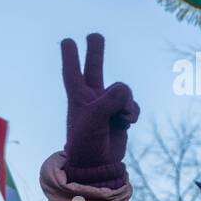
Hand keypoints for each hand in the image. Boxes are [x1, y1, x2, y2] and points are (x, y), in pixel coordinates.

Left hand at [60, 34, 139, 188]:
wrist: (98, 166)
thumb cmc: (87, 143)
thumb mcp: (94, 119)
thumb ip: (109, 100)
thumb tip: (125, 92)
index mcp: (78, 97)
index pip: (72, 72)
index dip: (70, 56)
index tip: (67, 41)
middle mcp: (92, 98)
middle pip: (94, 68)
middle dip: (95, 52)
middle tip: (94, 35)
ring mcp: (107, 106)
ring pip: (123, 90)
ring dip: (127, 102)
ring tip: (121, 118)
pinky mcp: (121, 115)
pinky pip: (133, 105)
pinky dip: (133, 112)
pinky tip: (126, 123)